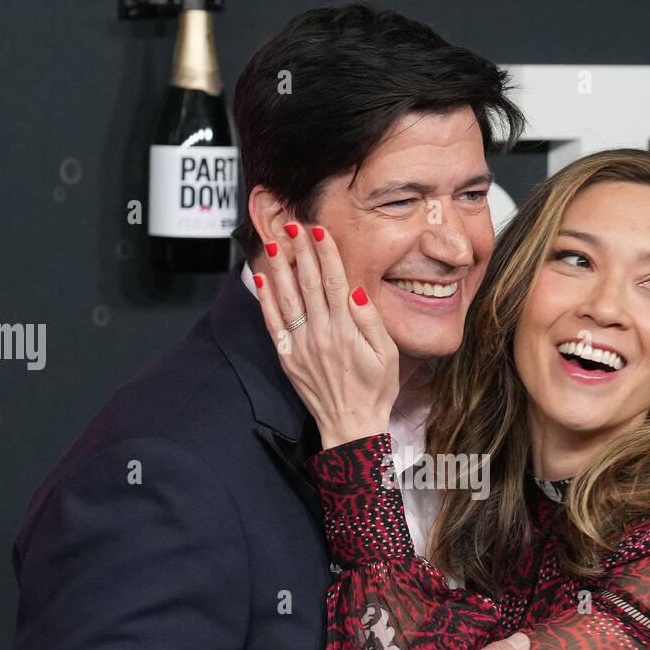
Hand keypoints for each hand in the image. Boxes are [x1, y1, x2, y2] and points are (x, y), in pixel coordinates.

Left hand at [253, 222, 399, 447]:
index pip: (333, 281)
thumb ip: (369, 320)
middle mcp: (320, 334)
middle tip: (293, 224)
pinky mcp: (287, 357)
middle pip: (308, 283)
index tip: (318, 230)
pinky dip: (266, 299)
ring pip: (287, 298)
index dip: (326, 253)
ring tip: (275, 242)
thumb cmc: (375, 390)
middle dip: (301, 251)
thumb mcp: (386, 354)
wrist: (350, 425)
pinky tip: (262, 278)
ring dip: (280, 268)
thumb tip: (354, 290)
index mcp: (346, 330)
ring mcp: (301, 345)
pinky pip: (273, 323)